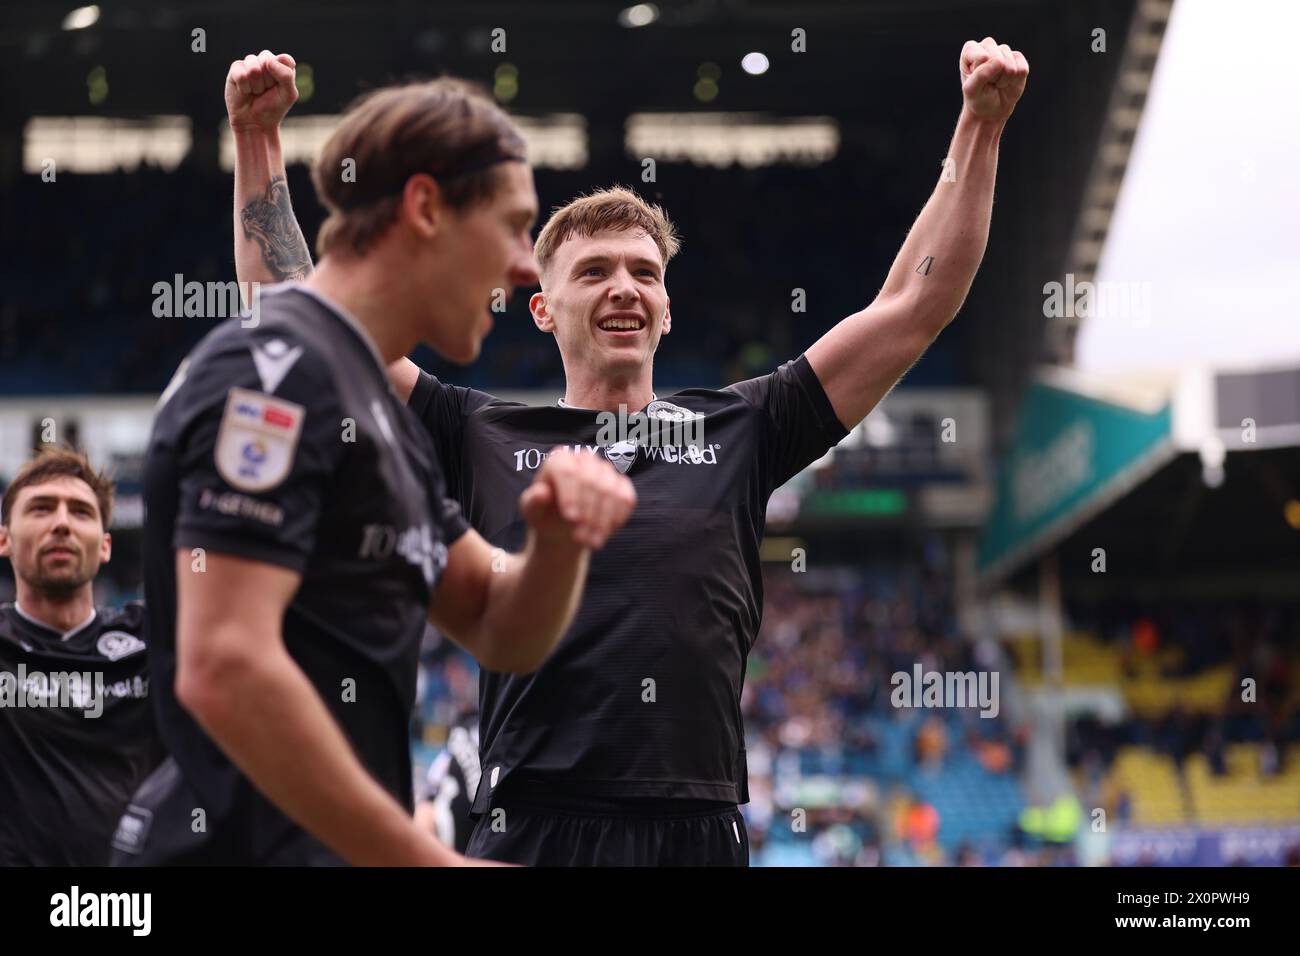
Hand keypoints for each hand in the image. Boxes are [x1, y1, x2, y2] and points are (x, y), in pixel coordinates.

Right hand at [226, 50, 298, 132]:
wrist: (255, 122)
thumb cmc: (274, 108)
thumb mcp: (288, 95)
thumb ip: (286, 76)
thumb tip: (269, 61)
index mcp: (282, 65)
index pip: (285, 59)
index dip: (282, 76)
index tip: (280, 87)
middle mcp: (266, 61)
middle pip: (268, 60)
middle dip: (268, 81)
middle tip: (266, 91)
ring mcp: (250, 63)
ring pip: (254, 68)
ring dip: (256, 86)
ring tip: (256, 92)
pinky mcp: (236, 69)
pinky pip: (241, 74)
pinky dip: (245, 88)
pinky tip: (245, 91)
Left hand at [518, 448, 636, 549]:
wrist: (563, 528)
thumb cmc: (544, 515)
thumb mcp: (532, 511)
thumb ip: (533, 501)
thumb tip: (542, 492)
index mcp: (559, 459)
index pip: (568, 471)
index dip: (571, 494)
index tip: (571, 517)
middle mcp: (584, 460)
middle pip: (592, 481)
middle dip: (588, 512)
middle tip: (580, 537)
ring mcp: (605, 471)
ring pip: (611, 491)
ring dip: (603, 520)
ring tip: (591, 542)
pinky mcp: (622, 485)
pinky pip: (627, 499)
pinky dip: (617, 518)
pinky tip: (605, 534)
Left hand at [960, 37, 1027, 122]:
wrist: (991, 108)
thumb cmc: (977, 97)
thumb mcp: (971, 90)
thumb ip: (980, 74)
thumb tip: (999, 61)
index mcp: (970, 49)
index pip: (981, 56)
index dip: (981, 73)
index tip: (975, 80)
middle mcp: (987, 46)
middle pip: (997, 58)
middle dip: (993, 76)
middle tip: (988, 83)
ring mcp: (1004, 50)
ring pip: (1009, 64)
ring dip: (1004, 80)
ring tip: (996, 83)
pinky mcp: (1018, 58)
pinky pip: (1022, 69)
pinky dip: (1015, 81)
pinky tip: (1007, 82)